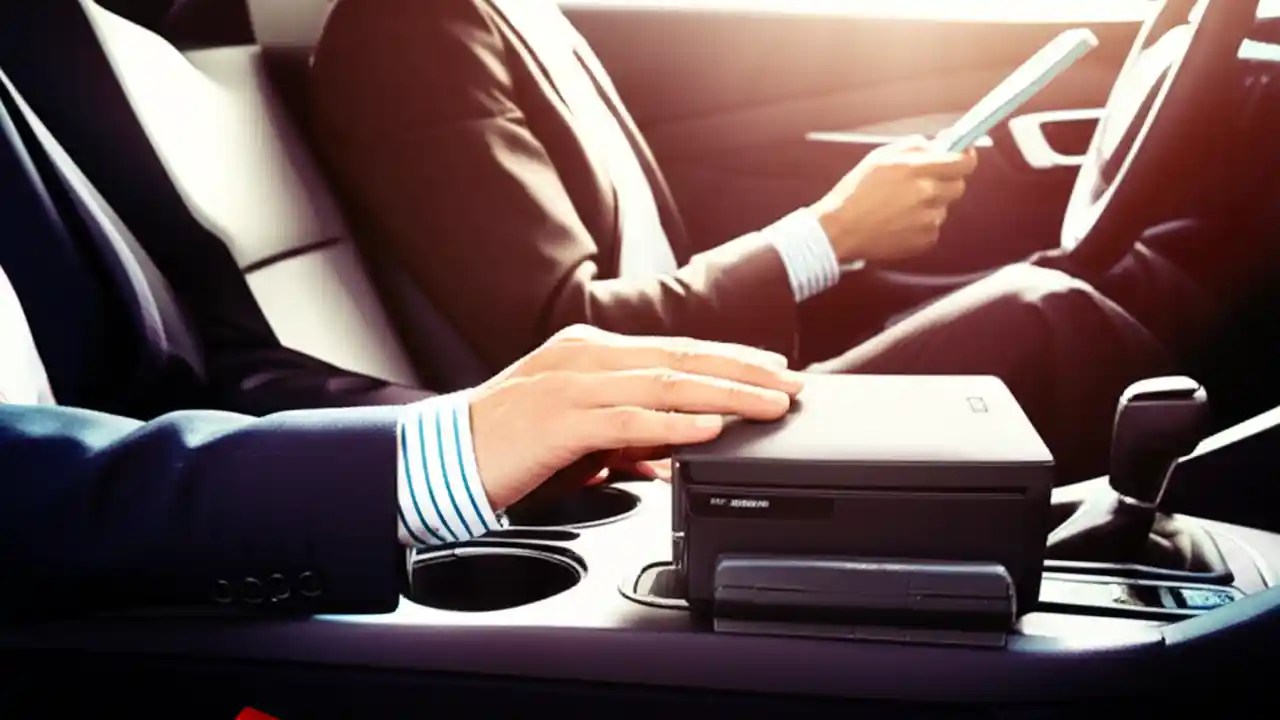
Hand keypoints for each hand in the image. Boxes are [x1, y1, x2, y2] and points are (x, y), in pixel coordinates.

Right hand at [469, 325, 802, 508]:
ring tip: (768, 404)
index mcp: (589, 351)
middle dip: (743, 371)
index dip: (728, 358)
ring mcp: (572, 384)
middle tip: (791, 384)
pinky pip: (628, 419)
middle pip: (680, 358)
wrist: (440, 458)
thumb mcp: (574, 432)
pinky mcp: (560, 419)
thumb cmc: (504, 444)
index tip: (772, 368)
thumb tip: (669, 452)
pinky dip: (674, 424)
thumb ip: (622, 435)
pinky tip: (709, 428)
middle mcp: (585, 356)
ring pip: (664, 384)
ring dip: (724, 394)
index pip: (673, 350)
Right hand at [811, 136, 977, 263]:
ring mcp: (928, 220)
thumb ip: (914, 147)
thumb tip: (938, 145)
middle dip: (946, 181)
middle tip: (926, 181)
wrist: (839, 230)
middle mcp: (927, 194)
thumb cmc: (855, 191)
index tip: (965, 152)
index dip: (967, 155)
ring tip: (900, 206)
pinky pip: (933, 227)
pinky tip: (898, 222)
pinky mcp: (925, 240)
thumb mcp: (881, 157)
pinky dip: (921, 224)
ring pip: (943, 207)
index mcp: (917, 169)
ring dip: (930, 204)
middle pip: (958, 186)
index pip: (963, 162)